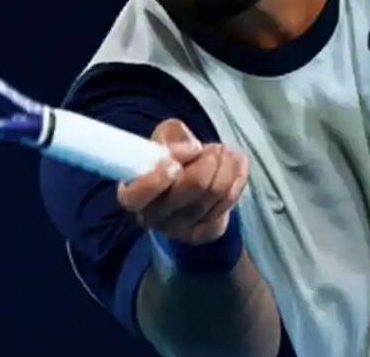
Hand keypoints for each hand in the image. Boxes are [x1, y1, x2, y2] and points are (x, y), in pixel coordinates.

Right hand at [117, 119, 249, 244]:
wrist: (190, 179)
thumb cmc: (171, 156)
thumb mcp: (166, 136)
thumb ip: (174, 135)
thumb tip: (192, 148)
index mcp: (133, 192)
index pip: (135, 197)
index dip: (155, 181)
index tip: (173, 164)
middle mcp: (152, 216)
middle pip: (192, 188)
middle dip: (209, 161)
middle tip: (214, 150)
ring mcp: (177, 229)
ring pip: (215, 193)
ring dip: (227, 167)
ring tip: (224, 154)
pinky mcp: (201, 233)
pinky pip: (226, 207)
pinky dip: (236, 182)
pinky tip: (233, 171)